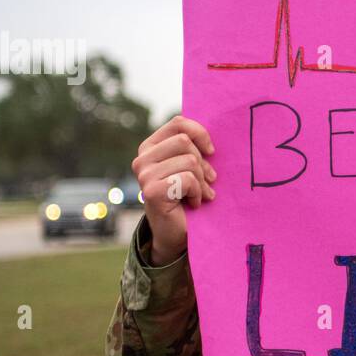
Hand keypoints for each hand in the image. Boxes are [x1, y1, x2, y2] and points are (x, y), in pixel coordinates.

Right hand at [130, 115, 216, 264]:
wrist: (177, 232)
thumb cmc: (187, 196)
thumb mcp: (189, 166)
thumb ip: (192, 147)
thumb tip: (213, 130)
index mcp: (150, 147)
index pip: (178, 123)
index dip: (200, 133)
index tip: (211, 151)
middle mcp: (142, 158)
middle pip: (185, 142)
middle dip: (203, 163)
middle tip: (208, 180)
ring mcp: (144, 175)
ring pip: (189, 161)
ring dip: (202, 181)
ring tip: (201, 193)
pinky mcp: (152, 191)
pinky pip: (187, 179)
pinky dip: (198, 193)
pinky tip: (194, 202)